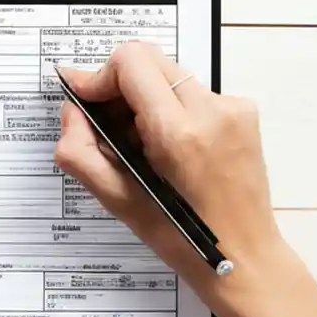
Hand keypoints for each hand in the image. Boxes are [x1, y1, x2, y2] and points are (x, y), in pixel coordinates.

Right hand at [54, 41, 282, 310]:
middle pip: (150, 59)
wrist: (244, 257)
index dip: (100, 76)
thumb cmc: (184, 238)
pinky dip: (174, 109)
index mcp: (177, 133)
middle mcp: (211, 110)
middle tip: (109, 124)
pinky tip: (173, 148)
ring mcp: (233, 108)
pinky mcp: (244, 112)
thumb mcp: (117, 201)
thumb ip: (79, 151)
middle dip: (120, 84)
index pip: (130, 61)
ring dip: (147, 98)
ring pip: (170, 74)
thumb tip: (72, 109)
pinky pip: (194, 92)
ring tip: (143, 144)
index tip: (86, 99)